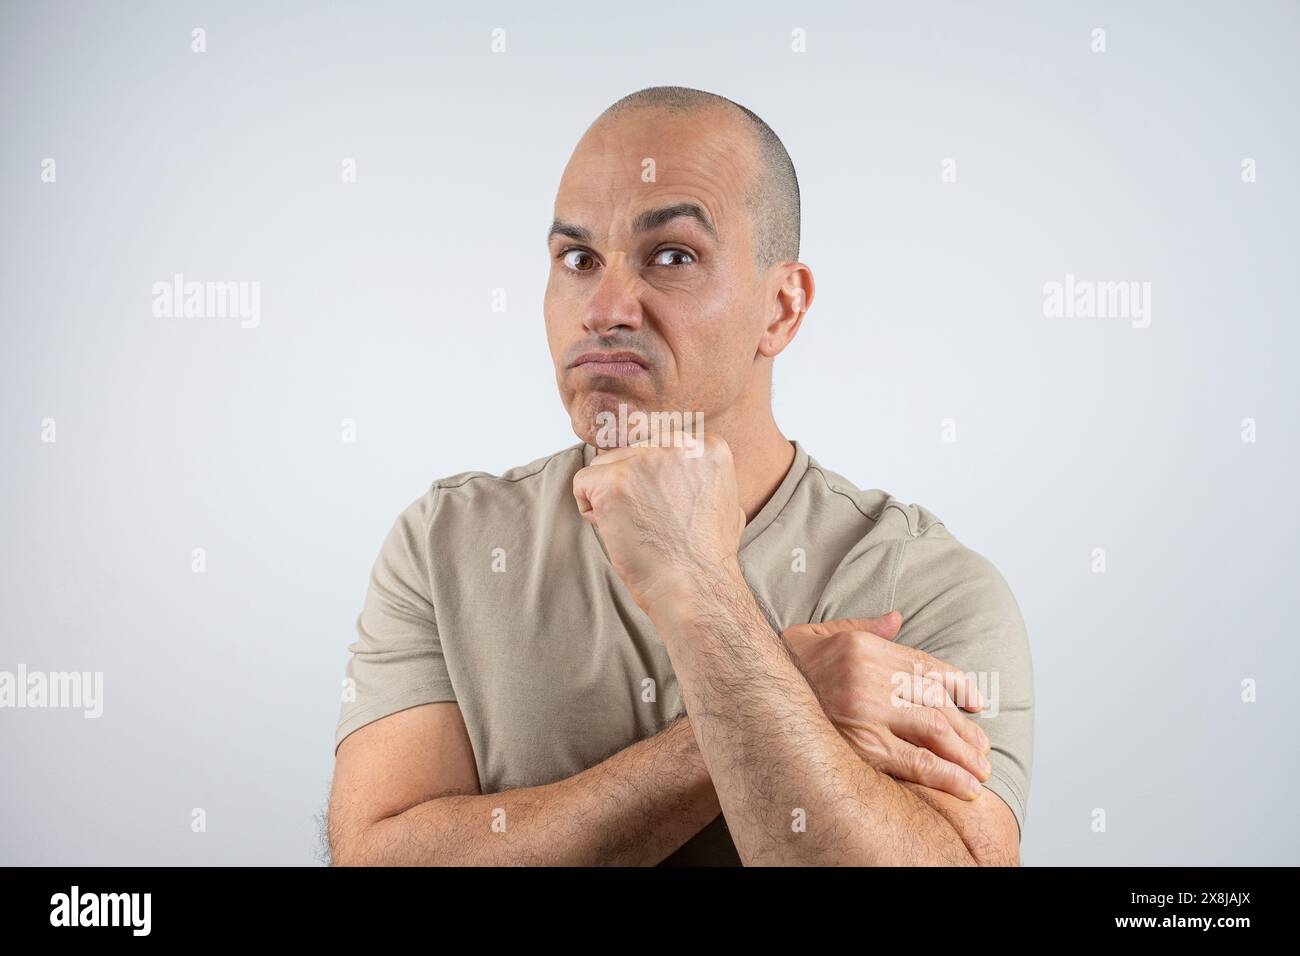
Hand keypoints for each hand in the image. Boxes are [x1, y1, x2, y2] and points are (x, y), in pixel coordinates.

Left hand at [572, 434, 744, 613]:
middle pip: (630, 452)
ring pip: (604, 465)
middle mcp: (679, 444)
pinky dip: (591, 510)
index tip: (665, 511)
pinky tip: (616, 532)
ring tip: (634, 529)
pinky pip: (582, 482)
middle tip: (649, 523)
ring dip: (609, 497)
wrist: (695, 589)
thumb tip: (683, 466)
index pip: (658, 445)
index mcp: (707, 446)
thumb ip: (701, 475)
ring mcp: (645, 460)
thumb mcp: (724, 503)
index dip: (653, 481)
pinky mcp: (614, 480)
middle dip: (630, 487)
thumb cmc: (706, 557)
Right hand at [784, 614, 992, 800]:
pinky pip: (914, 761)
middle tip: (982, 748)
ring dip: (965, 754)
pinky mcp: (862, 744)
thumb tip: (896, 619)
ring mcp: (868, 710)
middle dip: (966, 729)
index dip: (958, 686)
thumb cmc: (789, 666)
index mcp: (866, 648)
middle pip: (937, 702)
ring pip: (934, 731)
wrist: (750, 689)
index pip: (927, 667)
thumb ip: (864, 627)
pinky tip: (965, 787)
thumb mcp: (823, 634)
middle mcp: (872, 676)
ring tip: (980, 772)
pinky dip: (946, 775)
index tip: (975, 702)